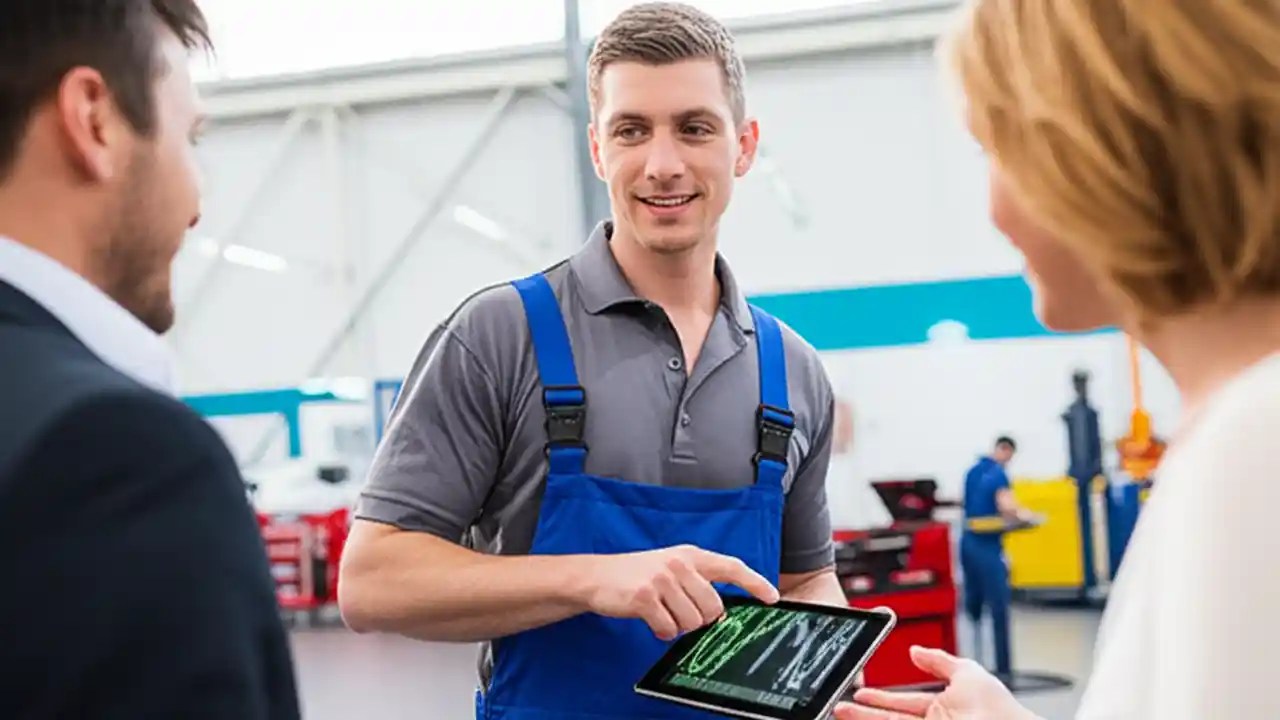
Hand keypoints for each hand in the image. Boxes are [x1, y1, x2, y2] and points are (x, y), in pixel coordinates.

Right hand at [582, 544, 778, 640]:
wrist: (597, 576)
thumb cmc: (638, 575)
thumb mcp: (671, 568)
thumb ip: (697, 583)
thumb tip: (720, 613)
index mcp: (690, 555)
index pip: (731, 567)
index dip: (755, 583)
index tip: (772, 597)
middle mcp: (680, 564)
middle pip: (714, 607)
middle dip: (701, 619)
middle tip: (681, 613)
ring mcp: (662, 580)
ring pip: (693, 622)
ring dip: (678, 626)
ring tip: (662, 612)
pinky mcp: (646, 597)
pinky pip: (669, 629)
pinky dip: (661, 632)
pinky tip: (650, 620)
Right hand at [833, 646, 1037, 719]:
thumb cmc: (998, 710)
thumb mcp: (968, 673)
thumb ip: (939, 660)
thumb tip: (915, 651)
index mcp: (943, 708)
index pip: (905, 703)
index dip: (882, 698)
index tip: (861, 693)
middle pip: (891, 718)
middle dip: (864, 712)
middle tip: (840, 706)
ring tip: (839, 713)